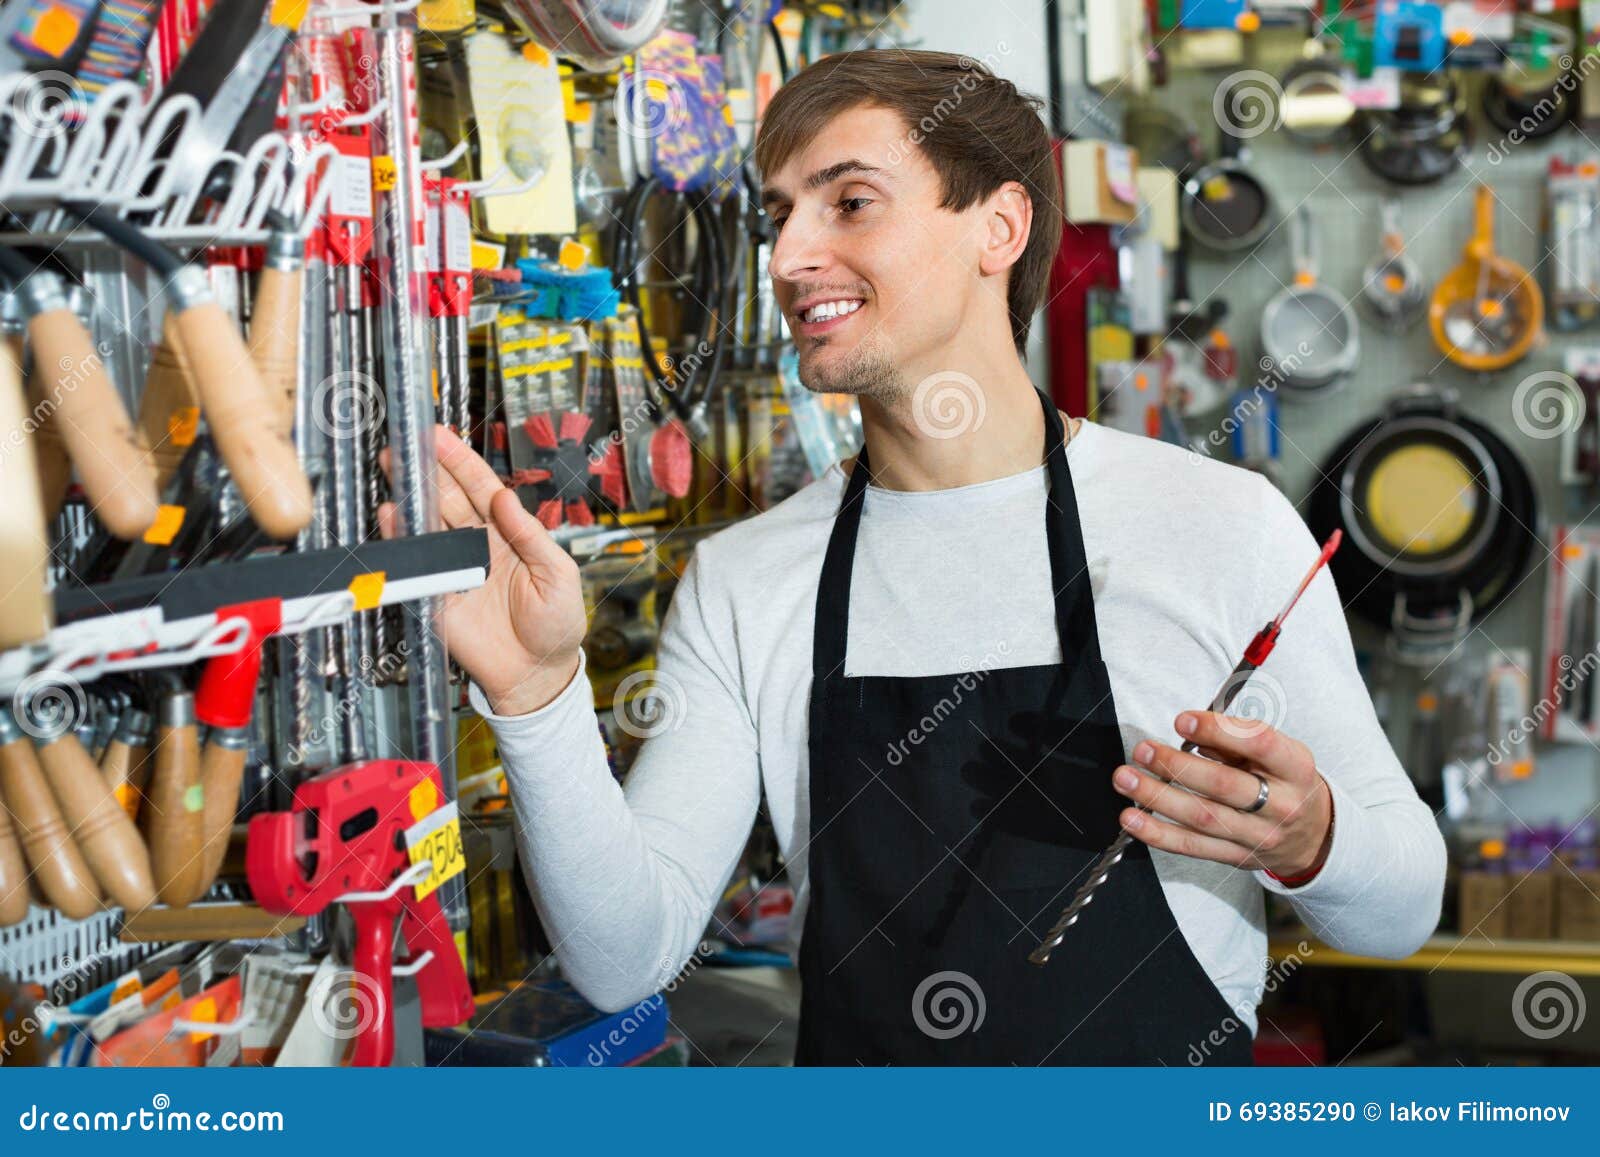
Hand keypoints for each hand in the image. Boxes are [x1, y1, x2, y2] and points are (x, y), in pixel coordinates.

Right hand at [378, 426, 587, 715]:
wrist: (537, 674)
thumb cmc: (555, 625)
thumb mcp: (558, 575)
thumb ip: (532, 536)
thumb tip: (507, 498)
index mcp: (507, 533)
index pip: (480, 489)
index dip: (461, 462)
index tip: (441, 437)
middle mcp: (476, 545)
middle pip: (446, 498)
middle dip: (427, 469)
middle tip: (407, 442)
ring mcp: (453, 567)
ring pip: (427, 523)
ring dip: (409, 495)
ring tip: (394, 467)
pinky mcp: (436, 595)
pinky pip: (416, 563)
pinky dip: (401, 539)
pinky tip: (393, 515)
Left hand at [1110, 710, 1333, 879]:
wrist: (1315, 836)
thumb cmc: (1287, 783)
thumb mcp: (1278, 753)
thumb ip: (1236, 739)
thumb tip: (1191, 729)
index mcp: (1295, 768)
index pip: (1260, 744)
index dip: (1218, 730)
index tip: (1181, 720)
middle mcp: (1281, 804)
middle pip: (1224, 785)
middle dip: (1177, 766)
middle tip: (1144, 750)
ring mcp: (1258, 836)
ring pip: (1203, 817)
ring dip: (1157, 797)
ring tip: (1126, 779)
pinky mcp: (1236, 857)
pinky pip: (1192, 846)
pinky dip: (1157, 833)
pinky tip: (1132, 818)